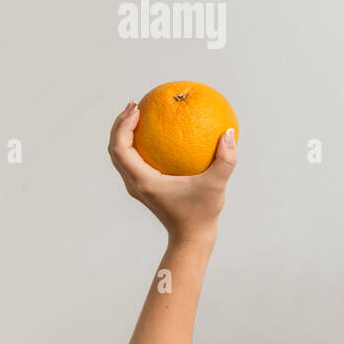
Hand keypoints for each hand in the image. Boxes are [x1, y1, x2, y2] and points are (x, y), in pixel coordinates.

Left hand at [107, 101, 237, 240]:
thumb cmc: (202, 213)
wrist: (191, 238)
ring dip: (125, 135)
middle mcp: (135, 183)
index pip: (121, 148)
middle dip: (120, 125)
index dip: (123, 126)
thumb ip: (225, 160)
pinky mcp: (146, 188)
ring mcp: (138, 187)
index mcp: (143, 180)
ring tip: (139, 116)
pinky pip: (134, 162)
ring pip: (121, 157)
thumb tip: (229, 132)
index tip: (136, 109)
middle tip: (134, 106)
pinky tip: (157, 137)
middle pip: (114, 150)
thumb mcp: (216, 186)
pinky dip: (138, 146)